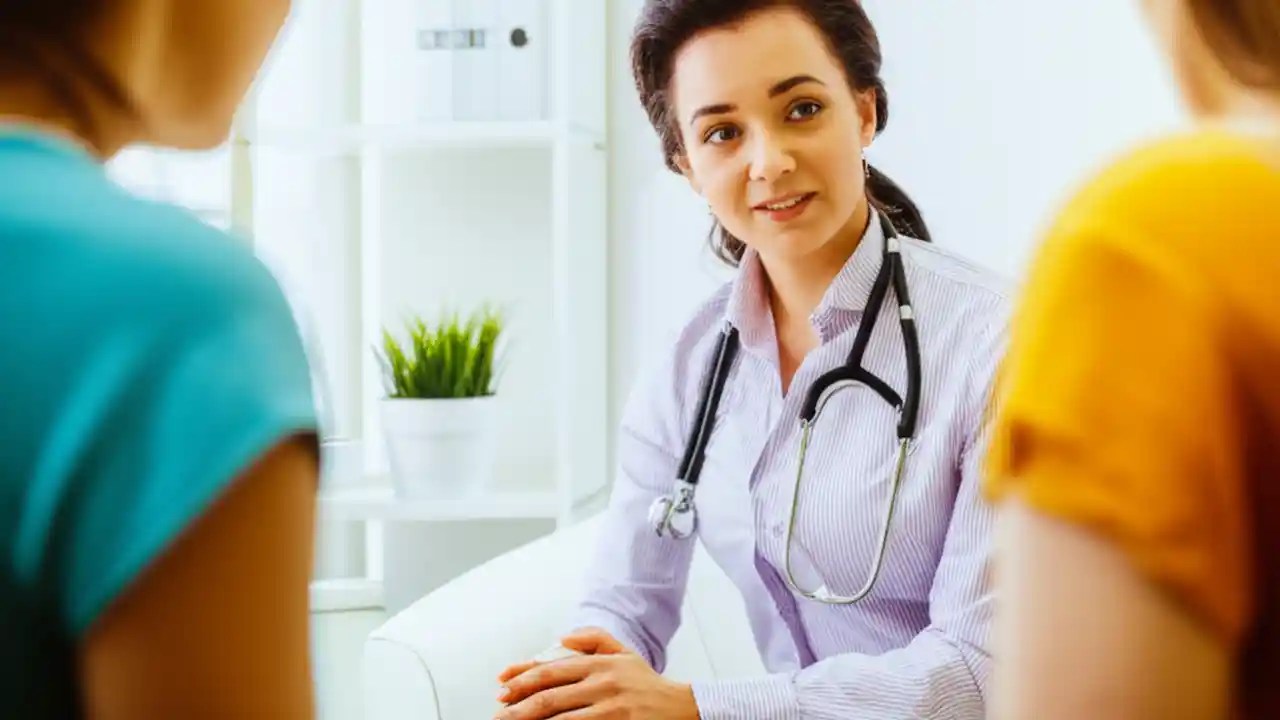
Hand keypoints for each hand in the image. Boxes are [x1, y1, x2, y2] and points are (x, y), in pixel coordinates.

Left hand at [494, 628, 697, 719]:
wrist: (680, 708)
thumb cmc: (646, 684)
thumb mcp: (624, 653)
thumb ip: (594, 639)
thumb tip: (562, 639)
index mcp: (599, 663)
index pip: (551, 668)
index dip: (522, 677)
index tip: (501, 685)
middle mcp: (602, 683)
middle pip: (549, 695)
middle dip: (518, 705)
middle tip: (498, 712)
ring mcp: (609, 708)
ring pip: (559, 717)